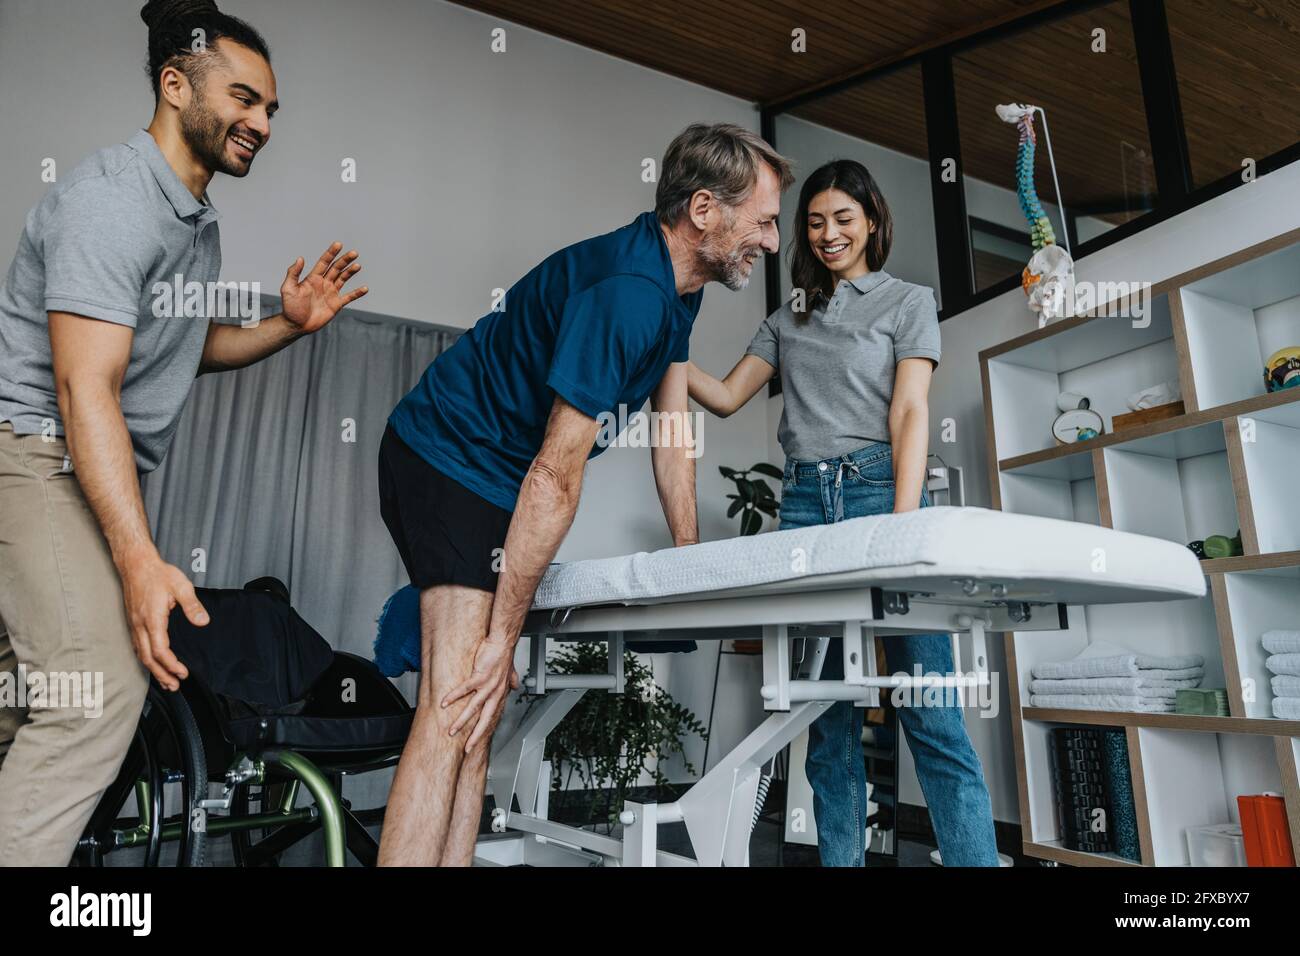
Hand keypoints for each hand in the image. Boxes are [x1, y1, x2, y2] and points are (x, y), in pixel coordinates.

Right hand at [118, 551, 207, 690]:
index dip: (171, 665)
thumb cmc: (158, 573)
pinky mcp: (133, 622)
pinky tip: (154, 664)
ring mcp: (134, 625)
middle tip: (175, 687)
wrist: (135, 564)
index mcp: (152, 619)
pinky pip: (138, 647)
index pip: (160, 650)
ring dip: (154, 670)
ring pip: (141, 654)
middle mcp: (140, 625)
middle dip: (161, 675)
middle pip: (148, 658)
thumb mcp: (181, 586)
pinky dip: (147, 659)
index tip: (183, 673)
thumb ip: (192, 606)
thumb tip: (203, 622)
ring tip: (166, 682)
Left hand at [280, 242, 368, 333]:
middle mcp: (324, 283)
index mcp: (313, 278)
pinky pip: (349, 297)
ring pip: (343, 279)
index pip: (324, 262)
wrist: (296, 324)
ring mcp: (331, 293)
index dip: (331, 253)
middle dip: (345, 260)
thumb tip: (300, 258)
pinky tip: (365, 288)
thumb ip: (293, 273)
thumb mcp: (288, 288)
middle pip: (336, 268)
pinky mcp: (336, 304)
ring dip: (351, 272)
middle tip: (354, 253)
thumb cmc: (290, 307)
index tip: (338, 244)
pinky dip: (357, 293)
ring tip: (358, 266)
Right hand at [441, 636, 521, 752]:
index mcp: (500, 694)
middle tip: (467, 748)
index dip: (484, 730)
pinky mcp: (480, 676)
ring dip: (461, 721)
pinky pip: (465, 689)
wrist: (503, 642)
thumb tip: (516, 686)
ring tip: (451, 730)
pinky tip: (444, 703)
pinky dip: (454, 696)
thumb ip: (512, 680)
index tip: (477, 741)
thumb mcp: (511, 671)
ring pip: (473, 708)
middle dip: (475, 735)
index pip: (492, 717)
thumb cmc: (504, 655)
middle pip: (485, 720)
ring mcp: (488, 685)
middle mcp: (495, 693)